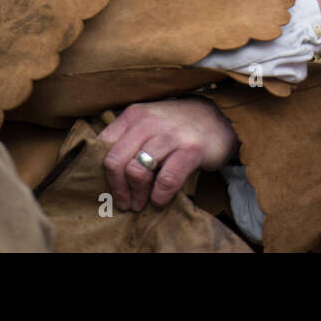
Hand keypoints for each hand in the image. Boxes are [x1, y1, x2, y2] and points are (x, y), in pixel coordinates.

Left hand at [97, 97, 237, 211]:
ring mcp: (170, 135)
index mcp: (133, 115)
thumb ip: (127, 140)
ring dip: (136, 195)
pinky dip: (159, 196)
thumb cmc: (176, 127)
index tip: (107, 189)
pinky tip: (160, 200)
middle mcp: (148, 122)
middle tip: (124, 203)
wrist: (218, 118)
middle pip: (115, 161)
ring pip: (137, 170)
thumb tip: (104, 173)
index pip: (103, 145)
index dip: (101, 172)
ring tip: (140, 204)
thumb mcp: (148, 123)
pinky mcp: (190, 149)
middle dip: (116, 188)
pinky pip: (166, 179)